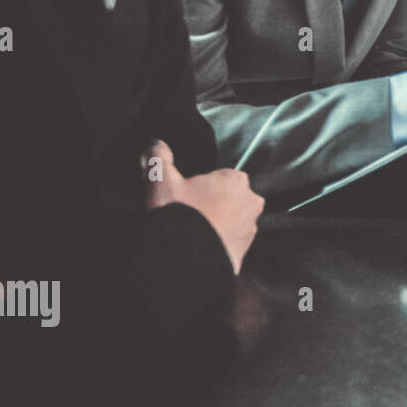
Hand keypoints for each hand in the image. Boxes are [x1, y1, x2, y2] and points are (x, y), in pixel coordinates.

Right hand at [144, 141, 262, 275]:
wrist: (186, 262)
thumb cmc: (178, 215)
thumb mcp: (161, 181)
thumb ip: (159, 158)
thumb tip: (155, 144)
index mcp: (236, 180)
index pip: (220, 177)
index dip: (201, 186)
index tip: (186, 197)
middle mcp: (251, 203)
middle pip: (228, 199)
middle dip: (212, 205)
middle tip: (188, 215)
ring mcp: (251, 229)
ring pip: (232, 221)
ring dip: (217, 225)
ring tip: (192, 233)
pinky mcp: (246, 252)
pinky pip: (231, 242)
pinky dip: (219, 243)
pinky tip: (201, 247)